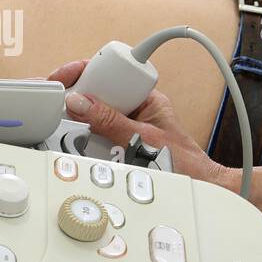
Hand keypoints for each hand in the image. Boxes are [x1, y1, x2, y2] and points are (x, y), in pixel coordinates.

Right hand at [48, 59, 231, 187]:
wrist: (199, 188)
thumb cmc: (185, 163)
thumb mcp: (142, 139)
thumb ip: (110, 122)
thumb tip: (79, 103)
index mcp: (144, 97)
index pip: (109, 73)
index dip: (85, 73)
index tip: (62, 80)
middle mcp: (134, 109)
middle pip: (96, 96)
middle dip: (81, 106)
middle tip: (68, 114)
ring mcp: (126, 127)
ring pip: (94, 120)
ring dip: (87, 131)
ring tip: (90, 142)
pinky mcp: (120, 145)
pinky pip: (97, 139)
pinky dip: (91, 146)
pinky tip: (96, 154)